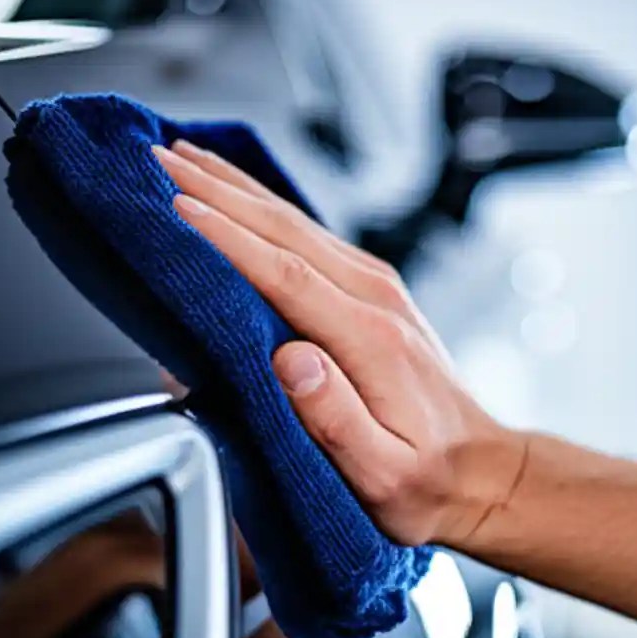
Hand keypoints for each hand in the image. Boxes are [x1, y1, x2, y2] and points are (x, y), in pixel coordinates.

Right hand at [152, 141, 526, 547]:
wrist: (480, 470)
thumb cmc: (424, 480)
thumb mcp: (382, 473)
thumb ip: (335, 419)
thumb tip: (291, 362)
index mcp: (371, 339)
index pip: (285, 273)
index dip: (227, 238)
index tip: (177, 207)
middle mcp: (376, 299)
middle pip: (283, 230)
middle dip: (216, 191)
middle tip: (156, 160)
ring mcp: (377, 287)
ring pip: (294, 221)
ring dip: (235, 187)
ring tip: (182, 158)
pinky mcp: (372, 290)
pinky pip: (307, 234)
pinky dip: (262, 207)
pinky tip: (236, 192)